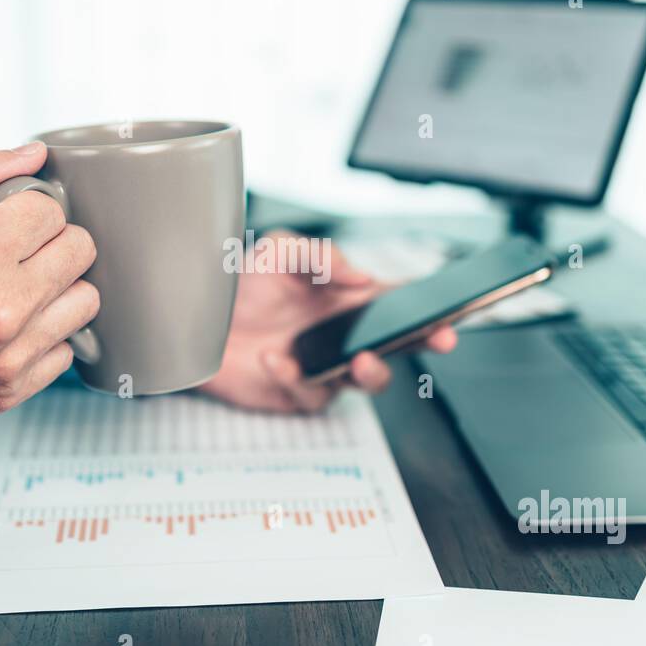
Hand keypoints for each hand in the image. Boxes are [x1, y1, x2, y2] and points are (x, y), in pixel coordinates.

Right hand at [0, 143, 98, 451]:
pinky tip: (4, 325)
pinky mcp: (7, 392)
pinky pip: (64, 351)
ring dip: (54, 286)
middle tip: (7, 247)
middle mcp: (1, 309)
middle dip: (47, 239)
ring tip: (8, 285)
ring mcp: (8, 357)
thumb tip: (32, 154)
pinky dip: (43, 334)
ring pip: (84, 302)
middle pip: (80, 251)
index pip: (52, 209)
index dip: (24, 204)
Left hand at [199, 232, 456, 411]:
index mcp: (348, 296)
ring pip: (371, 378)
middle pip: (401, 342)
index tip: (449, 308)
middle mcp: (345, 333)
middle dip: (425, 341)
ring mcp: (327, 365)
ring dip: (373, 371)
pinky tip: (276, 359)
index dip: (429, 305)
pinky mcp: (301, 391)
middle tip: (439, 338)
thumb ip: (320, 256)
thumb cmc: (240, 286)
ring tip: (360, 360)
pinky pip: (312, 392)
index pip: (399, 301)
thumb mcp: (278, 253)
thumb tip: (361, 275)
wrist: (196, 324)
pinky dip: (296, 377)